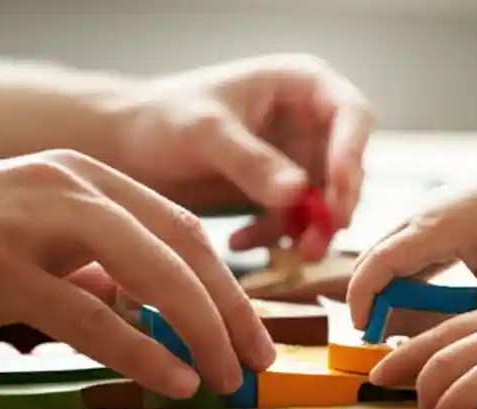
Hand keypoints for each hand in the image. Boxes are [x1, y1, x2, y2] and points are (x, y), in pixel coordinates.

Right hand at [0, 149, 274, 397]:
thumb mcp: (22, 241)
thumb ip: (83, 266)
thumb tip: (137, 309)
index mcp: (78, 177)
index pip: (180, 230)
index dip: (228, 285)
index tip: (253, 332)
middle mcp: (66, 186)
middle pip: (182, 248)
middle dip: (232, 311)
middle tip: (259, 360)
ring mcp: (32, 223)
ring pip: (151, 271)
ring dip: (202, 330)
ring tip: (228, 377)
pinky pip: (91, 313)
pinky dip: (142, 349)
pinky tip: (174, 377)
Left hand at [110, 54, 373, 258]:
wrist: (124, 146)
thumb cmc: (160, 118)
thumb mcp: (205, 133)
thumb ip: (250, 161)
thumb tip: (298, 193)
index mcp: (300, 84)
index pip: (351, 115)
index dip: (352, 155)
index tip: (337, 195)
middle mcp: (305, 120)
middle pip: (346, 165)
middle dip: (335, 206)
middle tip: (319, 241)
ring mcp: (294, 158)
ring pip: (325, 201)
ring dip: (312, 231)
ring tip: (293, 255)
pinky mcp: (276, 192)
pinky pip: (292, 222)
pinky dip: (272, 238)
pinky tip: (236, 243)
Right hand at [345, 163, 476, 329]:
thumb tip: (468, 338)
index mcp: (433, 228)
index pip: (380, 262)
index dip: (363, 296)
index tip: (362, 326)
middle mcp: (416, 221)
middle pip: (370, 260)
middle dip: (364, 298)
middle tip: (372, 334)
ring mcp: (416, 220)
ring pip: (380, 257)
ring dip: (379, 289)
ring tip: (389, 324)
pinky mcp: (423, 223)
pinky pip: (397, 254)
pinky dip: (395, 279)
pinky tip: (410, 303)